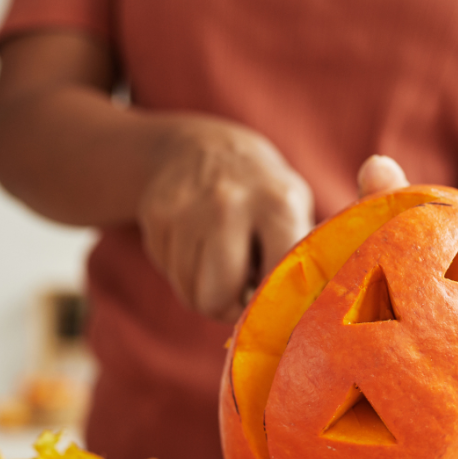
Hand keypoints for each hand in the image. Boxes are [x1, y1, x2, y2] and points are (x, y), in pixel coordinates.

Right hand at [138, 118, 313, 321]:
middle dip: (229, 306)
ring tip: (220, 262)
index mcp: (277, 204)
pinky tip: (197, 245)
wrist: (204, 147)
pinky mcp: (156, 214)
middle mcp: (228, 202)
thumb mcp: (296, 210)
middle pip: (217, 298)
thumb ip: (302, 259)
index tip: (272, 304)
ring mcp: (186, 207)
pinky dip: (184, 270)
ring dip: (206, 290)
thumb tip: (299, 311)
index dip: (271, 309)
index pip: (272, 286)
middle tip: (240, 289)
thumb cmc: (262, 194)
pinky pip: (169, 273)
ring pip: (190, 293)